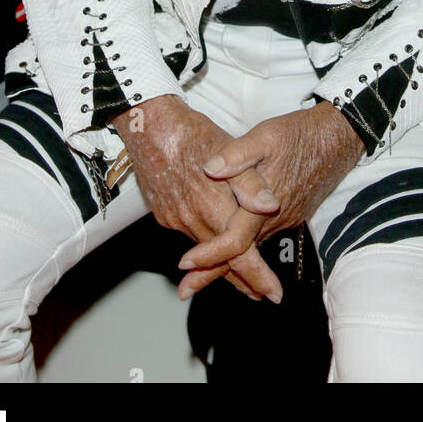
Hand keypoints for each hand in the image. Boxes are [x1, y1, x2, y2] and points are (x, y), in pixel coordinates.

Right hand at [113, 95, 282, 300]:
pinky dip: (202, 248)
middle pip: (221, 261)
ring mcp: (174, 219)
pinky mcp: (163, 213)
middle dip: (243, 281)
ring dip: (222, 267)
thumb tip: (272, 206)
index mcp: (214, 207)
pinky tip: (210, 247)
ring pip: (203, 251)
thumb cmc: (193, 134)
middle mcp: (192, 220)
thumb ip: (251, 183)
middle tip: (261, 295)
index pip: (240, 254)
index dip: (258, 276)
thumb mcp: (230, 150)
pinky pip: (188, 236)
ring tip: (242, 280)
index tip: (273, 294)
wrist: (149, 125)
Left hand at [174, 102, 365, 291]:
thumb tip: (209, 168)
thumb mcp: (265, 136)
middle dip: (211, 273)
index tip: (184, 263)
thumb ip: (236, 155)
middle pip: (240, 256)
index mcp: (264, 203)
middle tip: (184, 289)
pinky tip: (231, 249)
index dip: (208, 255)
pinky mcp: (291, 215)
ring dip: (227, 263)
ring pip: (252, 249)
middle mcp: (275, 219)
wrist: (338, 138)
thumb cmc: (299, 134)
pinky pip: (262, 238)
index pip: (234, 242)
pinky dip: (243, 249)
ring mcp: (284, 219)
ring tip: (199, 273)